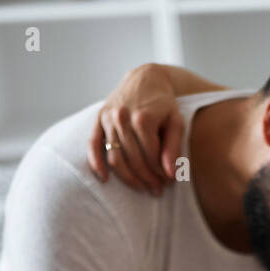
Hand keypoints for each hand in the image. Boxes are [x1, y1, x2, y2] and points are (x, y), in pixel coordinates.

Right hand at [87, 64, 183, 193]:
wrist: (145, 80)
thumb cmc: (164, 104)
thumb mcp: (176, 122)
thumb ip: (174, 148)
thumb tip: (170, 174)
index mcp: (143, 118)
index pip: (152, 157)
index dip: (161, 173)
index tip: (168, 182)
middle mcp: (123, 117)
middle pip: (134, 160)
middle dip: (147, 179)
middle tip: (156, 190)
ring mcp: (109, 118)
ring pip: (116, 158)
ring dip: (128, 178)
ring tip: (142, 188)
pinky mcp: (99, 118)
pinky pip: (93, 144)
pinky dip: (96, 163)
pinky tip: (104, 179)